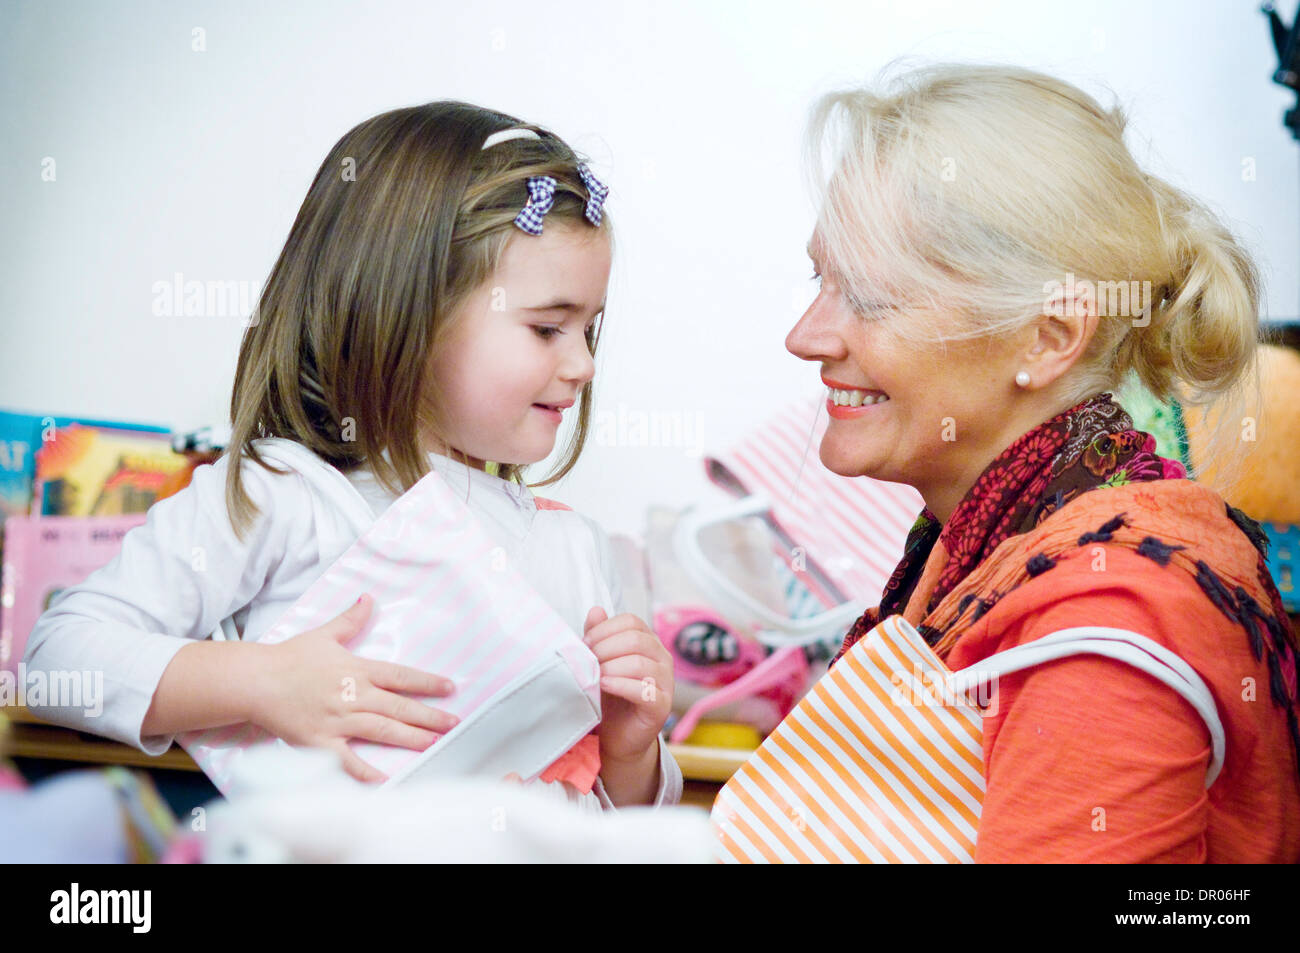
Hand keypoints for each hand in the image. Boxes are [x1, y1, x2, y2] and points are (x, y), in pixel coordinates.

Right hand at [250, 594, 457, 783]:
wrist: (255, 681)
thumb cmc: (288, 659)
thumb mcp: (324, 635)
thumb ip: (351, 621)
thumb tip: (368, 599)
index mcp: (358, 670)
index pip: (401, 676)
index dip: (428, 683)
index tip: (450, 689)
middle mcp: (354, 695)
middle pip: (400, 707)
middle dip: (430, 716)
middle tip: (454, 722)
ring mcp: (339, 720)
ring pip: (383, 730)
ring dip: (411, 738)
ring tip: (434, 744)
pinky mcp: (321, 741)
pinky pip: (348, 760)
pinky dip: (366, 772)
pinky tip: (386, 780)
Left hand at [583, 607, 673, 765]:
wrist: (619, 736)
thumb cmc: (612, 697)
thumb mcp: (601, 662)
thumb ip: (599, 637)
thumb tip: (596, 610)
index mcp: (649, 643)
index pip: (631, 621)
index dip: (605, 629)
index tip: (585, 643)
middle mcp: (662, 659)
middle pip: (636, 639)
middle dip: (605, 648)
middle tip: (587, 661)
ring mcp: (666, 683)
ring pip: (640, 663)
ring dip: (611, 667)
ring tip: (594, 676)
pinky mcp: (661, 706)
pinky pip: (644, 690)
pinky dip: (619, 685)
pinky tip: (604, 686)